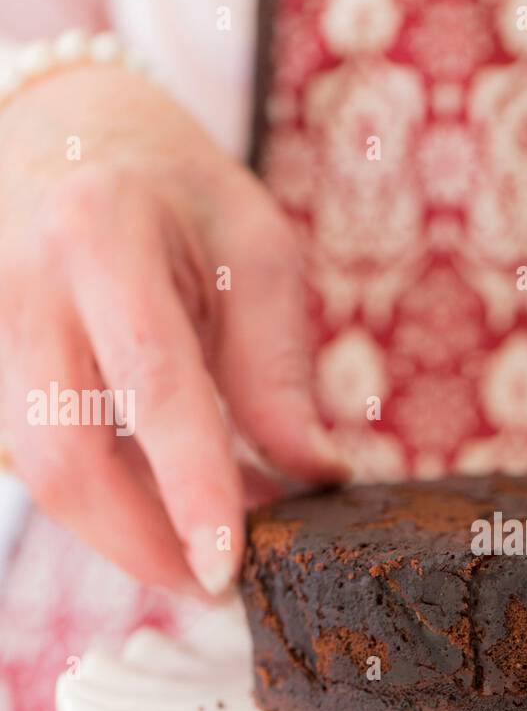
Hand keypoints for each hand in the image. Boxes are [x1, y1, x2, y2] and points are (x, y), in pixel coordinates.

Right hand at [0, 64, 342, 593]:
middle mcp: (23, 283)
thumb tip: (314, 476)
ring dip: (126, 527)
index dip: (191, 489)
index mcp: (103, 234)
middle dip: (141, 544)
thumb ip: (277, 372)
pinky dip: (105, 496)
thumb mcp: (256, 253)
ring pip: (41, 471)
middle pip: (65, 456)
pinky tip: (160, 498)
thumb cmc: (176, 190)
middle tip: (217, 582)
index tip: (229, 566)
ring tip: (204, 536)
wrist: (63, 128)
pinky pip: (35, 456)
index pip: (152, 386)